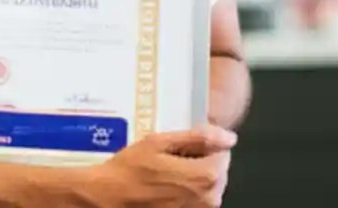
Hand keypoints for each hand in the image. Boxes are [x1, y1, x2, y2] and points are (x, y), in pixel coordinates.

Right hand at [82, 125, 236, 206]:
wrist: (108, 198)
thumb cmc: (130, 169)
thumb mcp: (159, 143)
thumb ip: (198, 137)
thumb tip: (229, 138)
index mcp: (206, 175)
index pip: (223, 154)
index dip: (203, 147)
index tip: (180, 148)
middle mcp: (209, 199)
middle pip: (217, 173)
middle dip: (200, 164)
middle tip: (170, 161)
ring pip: (208, 189)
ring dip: (193, 180)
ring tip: (166, 176)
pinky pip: (196, 202)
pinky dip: (186, 195)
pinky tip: (164, 190)